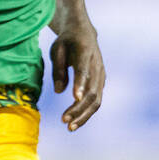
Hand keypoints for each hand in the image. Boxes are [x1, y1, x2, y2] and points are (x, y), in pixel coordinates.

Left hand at [49, 0, 104, 130]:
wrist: (84, 33)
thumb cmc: (67, 41)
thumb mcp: (57, 49)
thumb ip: (58, 69)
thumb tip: (59, 92)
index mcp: (85, 52)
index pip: (83, 70)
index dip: (80, 84)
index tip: (75, 98)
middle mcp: (97, 65)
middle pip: (92, 92)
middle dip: (79, 109)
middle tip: (63, 120)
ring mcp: (101, 75)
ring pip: (96, 100)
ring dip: (83, 115)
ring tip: (68, 127)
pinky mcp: (100, 83)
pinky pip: (96, 101)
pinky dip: (86, 113)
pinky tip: (74, 122)